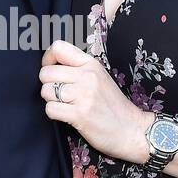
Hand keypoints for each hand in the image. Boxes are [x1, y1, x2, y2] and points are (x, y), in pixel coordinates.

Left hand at [40, 38, 148, 163]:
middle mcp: (87, 76)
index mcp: (92, 64)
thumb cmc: (114, 106)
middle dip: (47, 85)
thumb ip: (79, 69)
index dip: (48, 60)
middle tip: (60, 94)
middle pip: (46, 73)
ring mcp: (83, 95)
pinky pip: (50, 109)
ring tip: (66, 105)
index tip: (51, 70)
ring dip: (51, 101)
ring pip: (46, 91)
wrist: (131, 129)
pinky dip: (54, 114)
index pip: (58, 48)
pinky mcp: (79, 114)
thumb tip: (51, 65)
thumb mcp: (100, 78)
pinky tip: (67, 115)